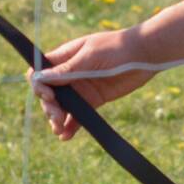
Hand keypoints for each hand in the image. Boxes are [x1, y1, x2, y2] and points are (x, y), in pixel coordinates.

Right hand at [29, 26, 155, 140]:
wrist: (144, 55)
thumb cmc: (117, 47)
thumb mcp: (90, 56)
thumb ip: (68, 69)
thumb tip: (41, 78)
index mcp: (65, 57)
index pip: (40, 70)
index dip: (38, 84)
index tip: (48, 95)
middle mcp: (69, 73)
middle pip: (48, 92)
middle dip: (48, 106)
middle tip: (56, 118)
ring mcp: (81, 88)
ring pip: (61, 106)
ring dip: (56, 118)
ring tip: (59, 130)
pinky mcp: (93, 100)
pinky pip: (78, 115)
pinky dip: (71, 125)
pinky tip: (66, 135)